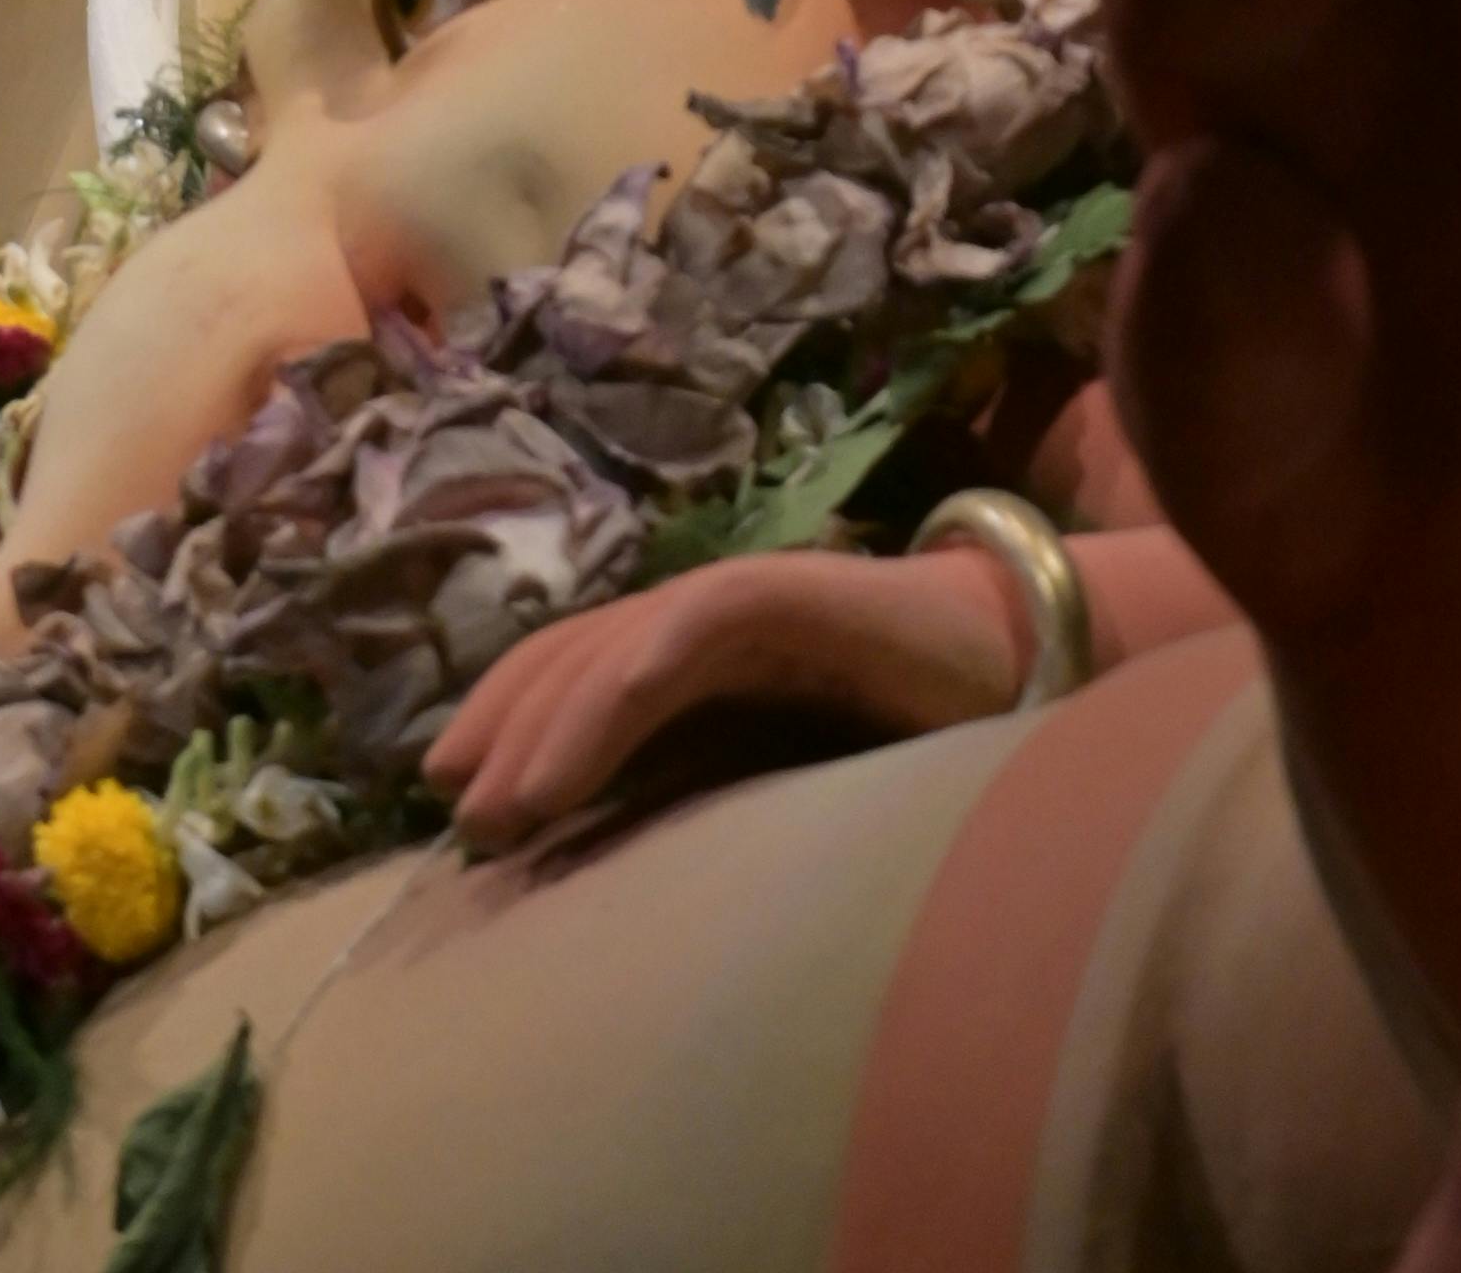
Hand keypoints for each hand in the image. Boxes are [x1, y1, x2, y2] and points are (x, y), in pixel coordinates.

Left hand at [419, 546, 1026, 848]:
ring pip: (618, 643)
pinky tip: (607, 711)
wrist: (1009, 661)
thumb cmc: (892, 733)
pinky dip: (643, 666)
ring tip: (506, 805)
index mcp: (687, 659)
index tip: (452, 799)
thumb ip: (691, 793)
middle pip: (573, 655)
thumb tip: (591, 870)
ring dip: (553, 720)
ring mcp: (744, 598)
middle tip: (457, 814)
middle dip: (506, 728)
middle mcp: (700, 616)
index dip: (505, 725)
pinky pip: (701, 619)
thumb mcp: (765, 778)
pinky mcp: (794, 590)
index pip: (570, 674)